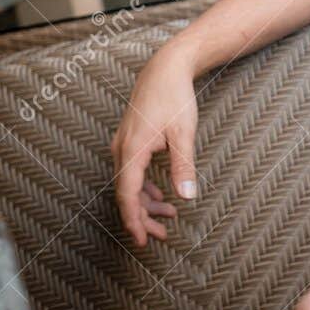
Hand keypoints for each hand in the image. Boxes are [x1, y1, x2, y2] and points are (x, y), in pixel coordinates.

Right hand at [110, 46, 199, 247]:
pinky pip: (132, 173)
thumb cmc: (174, 97)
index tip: (142, 241)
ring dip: (146, 204)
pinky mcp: (130, 141)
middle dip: (142, 218)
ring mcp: (123, 145)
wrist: (165, 68)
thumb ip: (183, 166)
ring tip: (168, 218)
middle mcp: (122, 150)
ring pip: (129, 184)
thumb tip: (187, 196)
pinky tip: (161, 197)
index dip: (134, 220)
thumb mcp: (184, 133)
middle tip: (161, 236)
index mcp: (132, 151)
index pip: (127, 195)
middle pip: (126, 194)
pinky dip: (145, 188)